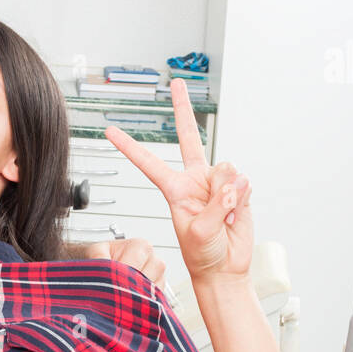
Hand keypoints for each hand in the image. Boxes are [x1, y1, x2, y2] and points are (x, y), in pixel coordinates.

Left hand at [103, 78, 252, 282]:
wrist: (226, 268)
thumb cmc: (204, 255)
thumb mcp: (201, 233)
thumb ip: (216, 205)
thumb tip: (234, 183)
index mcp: (174, 189)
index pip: (148, 162)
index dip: (129, 147)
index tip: (109, 131)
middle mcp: (194, 180)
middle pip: (188, 137)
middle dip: (183, 108)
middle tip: (177, 83)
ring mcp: (216, 183)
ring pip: (226, 169)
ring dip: (228, 194)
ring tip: (225, 217)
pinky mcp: (237, 189)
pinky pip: (243, 182)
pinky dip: (243, 199)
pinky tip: (236, 214)